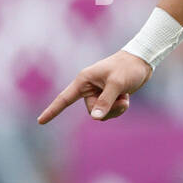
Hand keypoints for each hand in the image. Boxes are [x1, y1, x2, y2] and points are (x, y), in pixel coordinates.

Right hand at [37, 50, 152, 124]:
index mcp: (84, 80)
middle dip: (108, 109)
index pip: (64, 98)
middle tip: (121, 99)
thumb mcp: (117, 84)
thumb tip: (95, 118)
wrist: (142, 61)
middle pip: (91, 110)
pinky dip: (119, 108)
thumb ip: (106, 101)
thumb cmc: (128, 68)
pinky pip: (109, 111)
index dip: (52, 111)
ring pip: (101, 113)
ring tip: (125, 97)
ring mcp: (98, 92)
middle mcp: (88, 87)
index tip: (40, 121)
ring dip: (115, 109)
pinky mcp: (107, 96)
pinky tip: (126, 97)